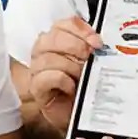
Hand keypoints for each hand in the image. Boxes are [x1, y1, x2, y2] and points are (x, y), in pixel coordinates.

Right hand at [28, 16, 102, 131]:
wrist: (81, 114)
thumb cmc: (86, 86)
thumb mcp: (93, 63)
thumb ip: (94, 49)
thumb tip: (101, 43)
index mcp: (58, 38)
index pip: (65, 24)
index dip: (82, 30)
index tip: (98, 42)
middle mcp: (44, 50)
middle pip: (54, 37)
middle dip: (76, 46)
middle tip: (91, 58)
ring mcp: (37, 69)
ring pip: (48, 57)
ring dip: (70, 66)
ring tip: (83, 76)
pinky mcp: (36, 88)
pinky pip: (45, 77)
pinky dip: (61, 80)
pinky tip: (71, 87)